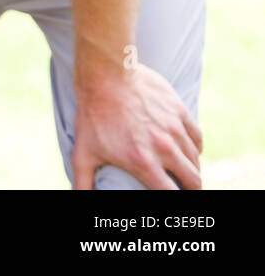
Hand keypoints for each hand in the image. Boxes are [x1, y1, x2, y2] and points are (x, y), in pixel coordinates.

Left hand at [73, 63, 202, 189]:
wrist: (105, 74)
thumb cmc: (93, 114)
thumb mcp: (83, 153)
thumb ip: (83, 183)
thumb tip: (79, 199)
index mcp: (143, 162)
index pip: (172, 195)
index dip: (175, 201)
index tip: (171, 196)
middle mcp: (163, 147)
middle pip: (193, 181)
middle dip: (189, 189)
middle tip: (183, 189)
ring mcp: (173, 127)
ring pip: (196, 159)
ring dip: (192, 168)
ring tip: (184, 171)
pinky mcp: (179, 109)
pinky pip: (197, 137)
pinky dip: (195, 147)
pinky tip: (187, 149)